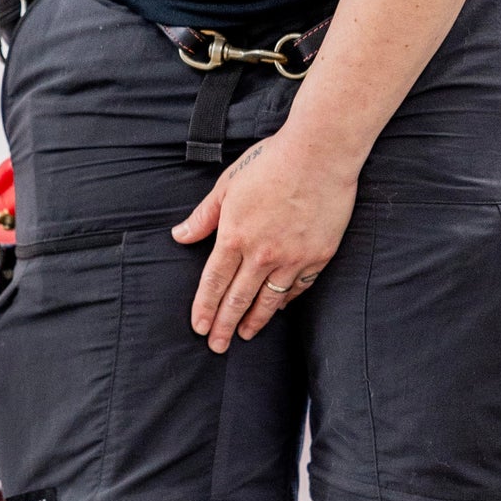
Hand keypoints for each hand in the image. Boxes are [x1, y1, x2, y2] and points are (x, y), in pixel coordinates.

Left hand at [171, 129, 358, 351]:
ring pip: (268, 300)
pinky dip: (284, 302)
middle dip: (224, 326)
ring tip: (244, 335)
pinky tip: (275, 309)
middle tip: (216, 347)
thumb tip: (179, 236)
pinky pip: (298, 288)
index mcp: (235, 236)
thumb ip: (204, 216)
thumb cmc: (271, 162)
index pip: (213, 283)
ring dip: (254, 321)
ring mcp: (292, 258)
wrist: (320, 153)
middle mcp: (261, 254)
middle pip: (238, 299)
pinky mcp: (318, 256)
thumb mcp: (227, 185)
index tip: (199, 327)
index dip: (204, 308)